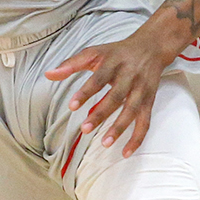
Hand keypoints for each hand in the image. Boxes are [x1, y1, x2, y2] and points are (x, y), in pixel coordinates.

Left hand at [45, 29, 176, 156]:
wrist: (152, 46)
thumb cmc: (118, 52)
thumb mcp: (94, 52)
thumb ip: (71, 64)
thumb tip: (48, 74)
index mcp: (113, 62)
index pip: (99, 78)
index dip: (86, 92)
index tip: (72, 106)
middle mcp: (130, 76)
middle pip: (116, 96)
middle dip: (101, 113)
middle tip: (85, 129)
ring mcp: (141, 89)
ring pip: (132, 111)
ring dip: (119, 128)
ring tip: (105, 143)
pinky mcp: (149, 100)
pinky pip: (145, 121)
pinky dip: (137, 138)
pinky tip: (125, 152)